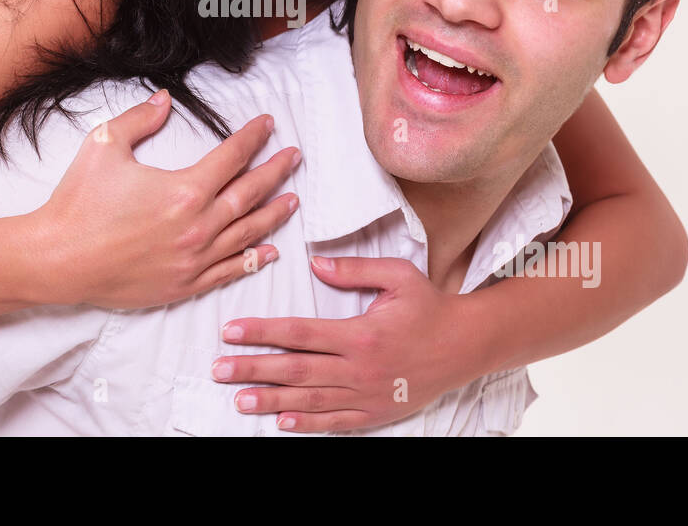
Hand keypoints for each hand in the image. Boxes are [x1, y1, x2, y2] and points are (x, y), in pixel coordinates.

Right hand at [36, 89, 300, 308]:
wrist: (57, 258)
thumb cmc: (78, 202)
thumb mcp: (105, 144)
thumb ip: (140, 118)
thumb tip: (165, 99)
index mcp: (184, 190)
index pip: (232, 157)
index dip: (253, 138)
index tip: (267, 126)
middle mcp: (198, 226)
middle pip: (250, 194)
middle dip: (275, 173)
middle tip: (293, 158)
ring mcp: (193, 259)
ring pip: (247, 233)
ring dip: (272, 214)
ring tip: (292, 200)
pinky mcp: (184, 284)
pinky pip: (229, 270)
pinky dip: (253, 260)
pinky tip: (269, 251)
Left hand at [212, 256, 476, 432]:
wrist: (467, 345)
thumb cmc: (430, 306)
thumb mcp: (397, 275)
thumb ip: (354, 269)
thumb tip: (315, 262)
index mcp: (361, 333)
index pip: (300, 333)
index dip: (262, 332)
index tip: (231, 331)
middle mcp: (359, 367)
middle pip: (296, 370)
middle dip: (253, 370)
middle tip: (220, 370)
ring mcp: (367, 394)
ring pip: (311, 400)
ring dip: (272, 401)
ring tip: (240, 400)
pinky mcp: (376, 412)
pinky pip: (337, 420)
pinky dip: (309, 424)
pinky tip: (282, 423)